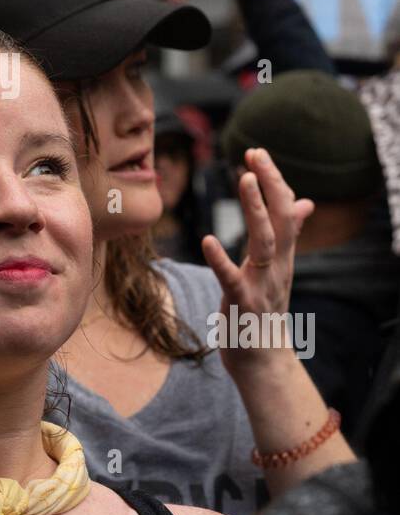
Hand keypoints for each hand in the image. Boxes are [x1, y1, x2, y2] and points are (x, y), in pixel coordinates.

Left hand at [201, 148, 312, 374]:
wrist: (262, 361)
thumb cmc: (263, 310)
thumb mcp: (276, 268)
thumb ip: (288, 236)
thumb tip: (305, 203)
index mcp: (282, 256)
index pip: (286, 210)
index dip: (274, 181)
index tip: (258, 154)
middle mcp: (277, 266)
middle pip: (282, 219)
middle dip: (270, 185)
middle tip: (255, 155)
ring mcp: (261, 285)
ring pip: (264, 241)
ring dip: (256, 209)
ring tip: (245, 180)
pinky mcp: (242, 304)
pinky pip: (232, 279)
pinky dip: (220, 259)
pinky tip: (208, 240)